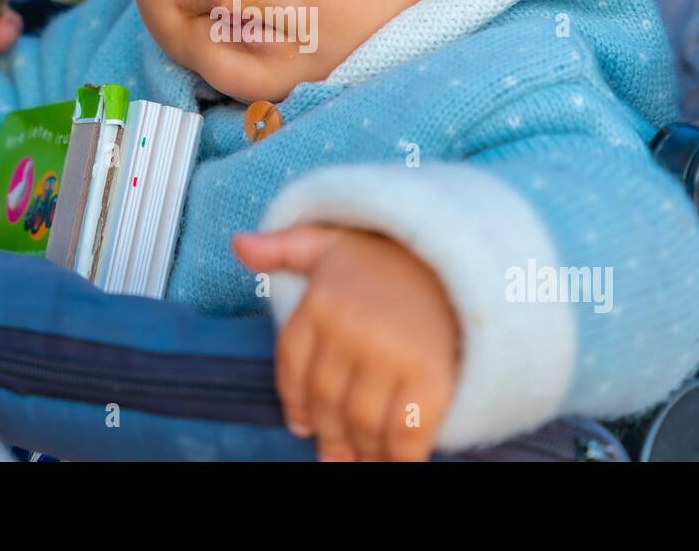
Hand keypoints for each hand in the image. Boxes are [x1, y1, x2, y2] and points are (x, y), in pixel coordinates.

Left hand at [234, 224, 459, 461]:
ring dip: (362, 450)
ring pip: (363, 422)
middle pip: (327, 402)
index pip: (293, 367)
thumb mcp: (330, 239)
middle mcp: (350, 330)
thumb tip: (239, 245)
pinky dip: (400, 455)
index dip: (296, 404)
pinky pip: (407, 430)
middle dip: (330, 436)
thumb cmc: (388, 254)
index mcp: (320, 303)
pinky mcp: (431, 374)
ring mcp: (391, 353)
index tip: (301, 425)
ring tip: (363, 458)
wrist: (459, 251)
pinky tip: (397, 459)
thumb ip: (283, 246)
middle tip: (334, 455)